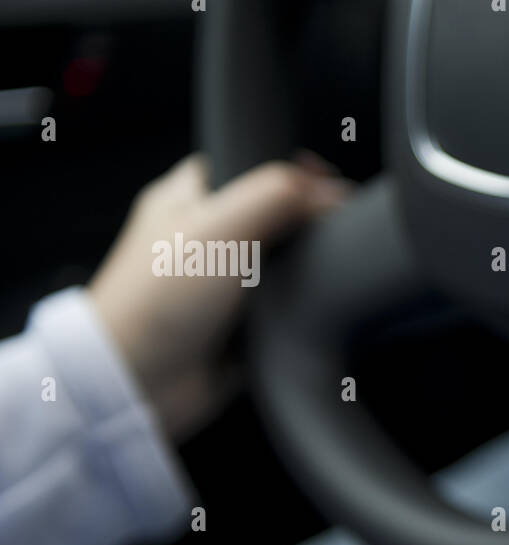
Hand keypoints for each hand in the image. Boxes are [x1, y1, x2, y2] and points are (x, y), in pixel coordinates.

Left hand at [87, 153, 349, 439]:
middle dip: (305, 222)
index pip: (251, 162)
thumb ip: (278, 196)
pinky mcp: (244, 323)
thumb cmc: (156, 302)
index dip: (291, 169)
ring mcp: (226, 281)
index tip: (326, 182)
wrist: (142, 382)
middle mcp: (208, 235)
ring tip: (309, 273)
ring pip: (287, 261)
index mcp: (190, 196)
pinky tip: (299, 309)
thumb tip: (330, 192)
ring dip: (303, 269)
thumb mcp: (221, 227)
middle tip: (326, 230)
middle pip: (277, 213)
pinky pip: (288, 305)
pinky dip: (298, 309)